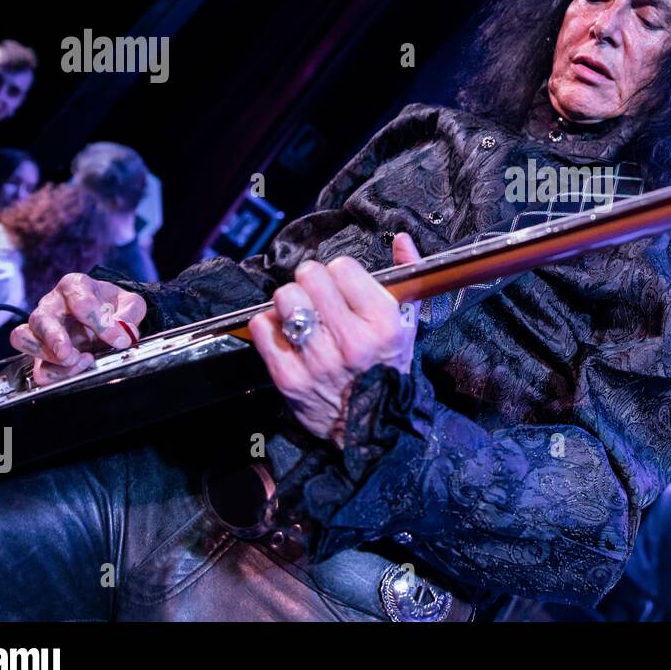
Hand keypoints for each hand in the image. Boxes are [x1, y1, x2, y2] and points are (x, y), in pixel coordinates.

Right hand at [11, 273, 146, 385]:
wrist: (106, 315)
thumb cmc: (113, 306)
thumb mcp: (130, 303)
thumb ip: (130, 314)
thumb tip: (126, 332)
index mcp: (74, 286)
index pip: (81, 301)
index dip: (100, 322)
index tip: (120, 340)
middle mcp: (52, 305)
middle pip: (40, 318)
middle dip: (54, 339)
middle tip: (72, 355)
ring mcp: (42, 328)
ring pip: (23, 339)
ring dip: (47, 356)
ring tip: (73, 362)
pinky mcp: (41, 351)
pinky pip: (34, 365)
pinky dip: (51, 373)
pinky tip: (73, 371)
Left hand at [248, 233, 420, 445]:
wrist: (374, 430)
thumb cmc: (388, 371)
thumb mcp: (406, 325)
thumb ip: (406, 276)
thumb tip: (401, 239)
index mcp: (382, 323)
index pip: (343, 267)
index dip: (341, 273)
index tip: (342, 287)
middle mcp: (351, 340)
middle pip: (309, 277)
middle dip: (311, 282)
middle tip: (317, 297)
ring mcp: (318, 361)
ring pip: (285, 299)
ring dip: (289, 302)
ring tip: (301, 314)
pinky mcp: (290, 379)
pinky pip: (264, 329)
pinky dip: (269, 326)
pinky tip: (285, 333)